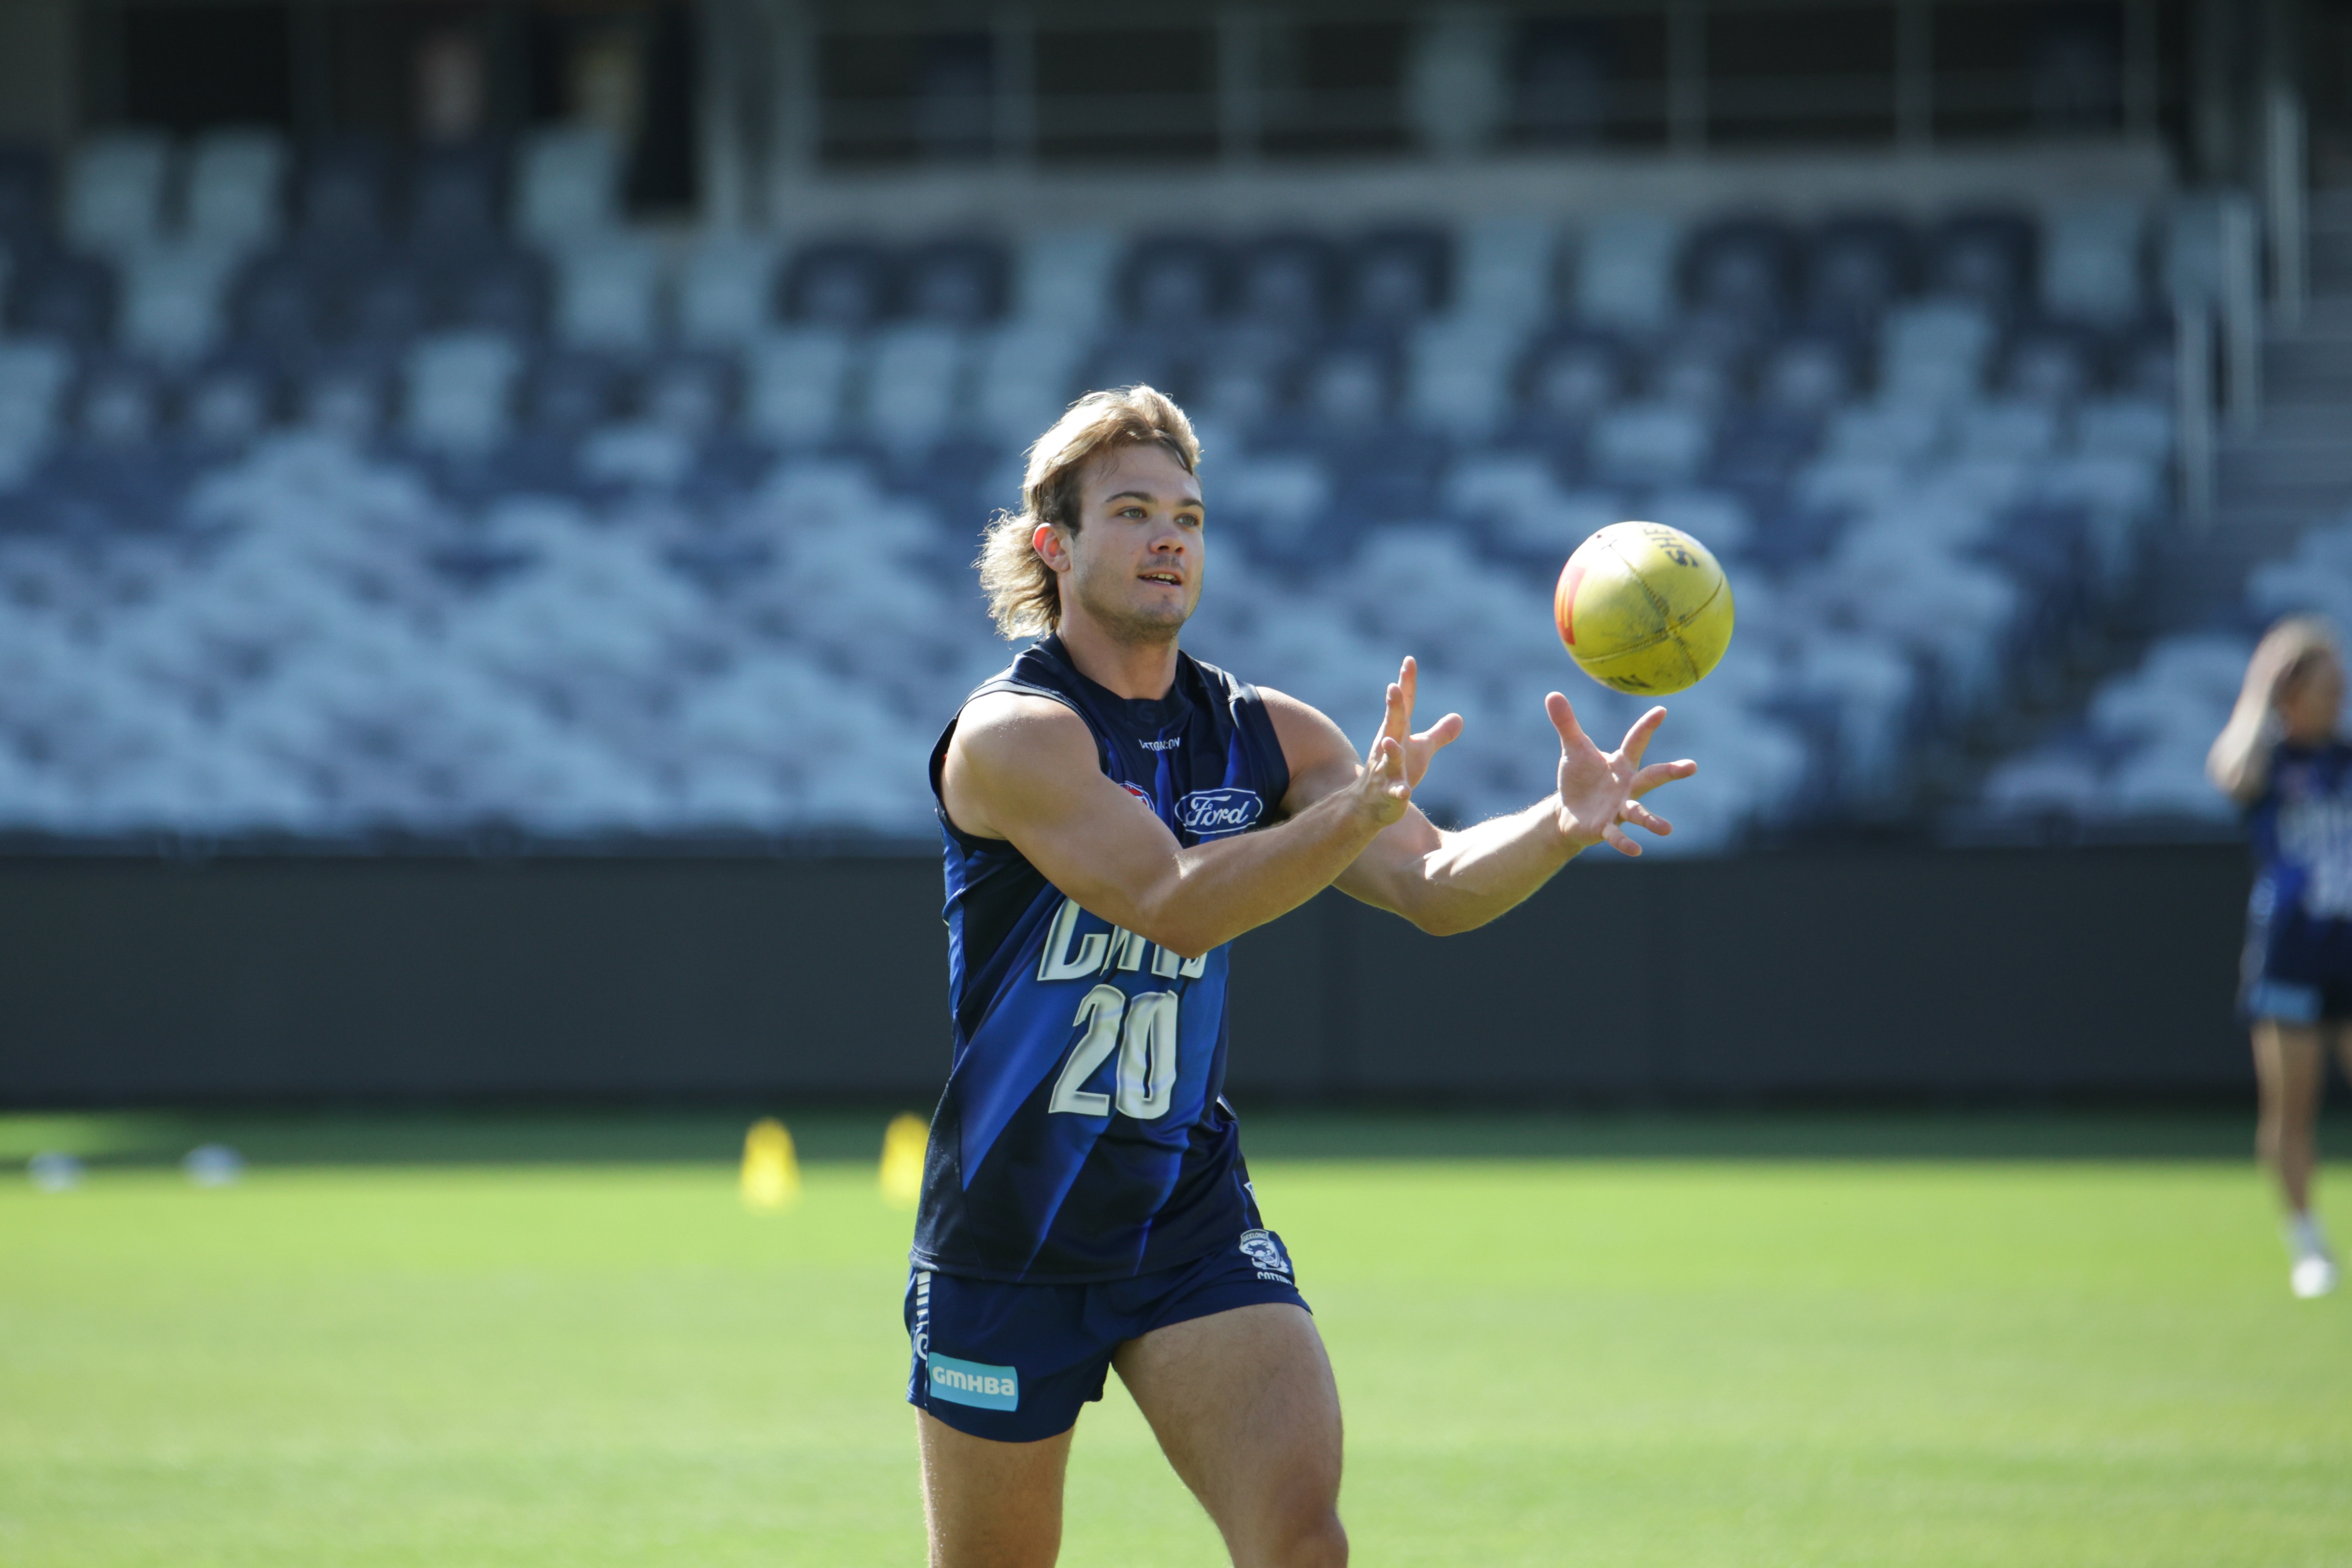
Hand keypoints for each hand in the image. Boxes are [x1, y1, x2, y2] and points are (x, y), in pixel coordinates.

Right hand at [1353, 657, 1462, 827]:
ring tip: (1391, 740)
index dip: (1406, 684)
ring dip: (1390, 750)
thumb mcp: (1420, 752)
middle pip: (1392, 724)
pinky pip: (1393, 792)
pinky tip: (1405, 792)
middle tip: (1393, 687)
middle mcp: (1388, 747)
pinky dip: (1398, 791)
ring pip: (1388, 759)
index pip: (1403, 705)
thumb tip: (1460, 717)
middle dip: (1392, 707)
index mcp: (1397, 733)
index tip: (1409, 660)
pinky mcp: (1388, 794)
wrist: (1368, 806)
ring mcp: (1386, 771)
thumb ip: (1439, 734)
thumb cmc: (1395, 773)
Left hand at [1547, 694, 1696, 855]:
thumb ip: (1566, 723)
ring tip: (1667, 829)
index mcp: (1621, 764)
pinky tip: (1636, 850)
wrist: (1568, 813)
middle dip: (1671, 771)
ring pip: (1639, 812)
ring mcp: (1619, 808)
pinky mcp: (1607, 828)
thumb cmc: (1578, 778)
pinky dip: (1625, 842)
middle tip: (1692, 766)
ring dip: (1652, 820)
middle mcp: (1626, 786)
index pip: (1636, 741)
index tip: (1661, 710)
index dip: (1647, 726)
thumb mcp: (1572, 749)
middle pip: (1652, 777)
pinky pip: (1617, 835)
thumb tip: (1552, 694)